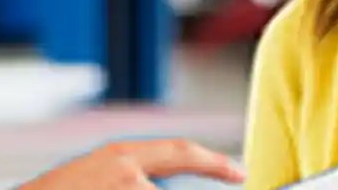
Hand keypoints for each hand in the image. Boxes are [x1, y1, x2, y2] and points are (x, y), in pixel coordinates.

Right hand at [17, 138, 245, 188]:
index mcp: (121, 156)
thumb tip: (154, 182)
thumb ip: (133, 178)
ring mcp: (125, 186)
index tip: (238, 171)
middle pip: (178, 166)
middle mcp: (127, 170)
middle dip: (212, 168)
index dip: (213, 161)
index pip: (179, 151)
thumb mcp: (99, 175)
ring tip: (111, 187)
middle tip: (236, 174)